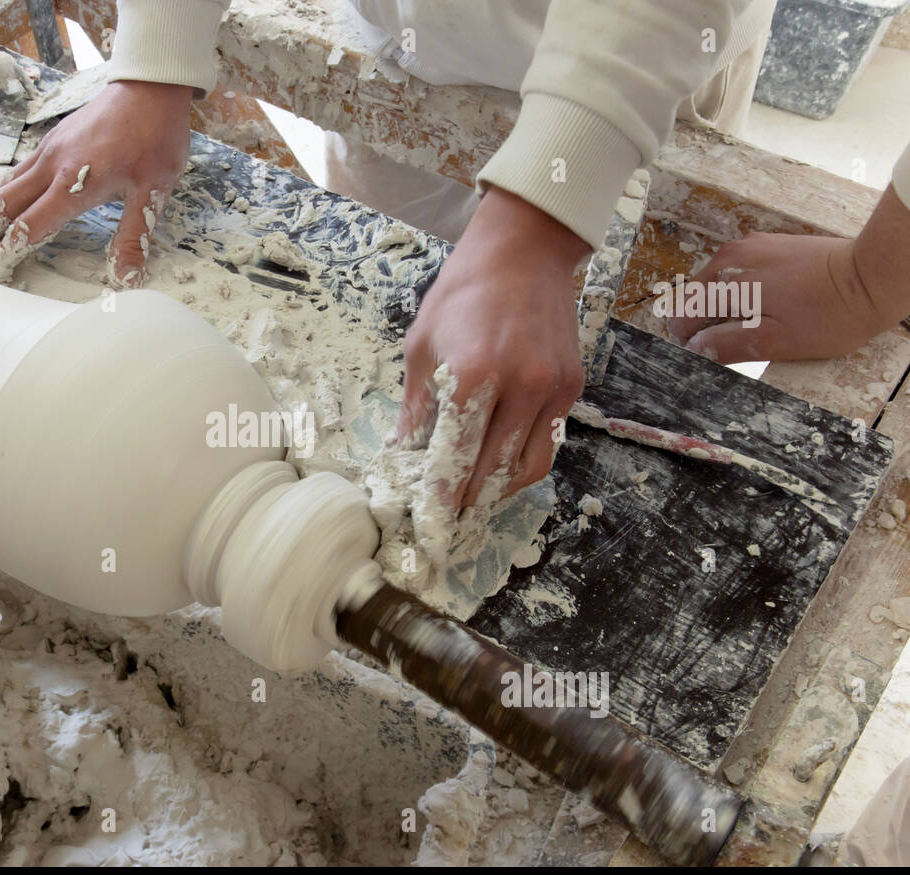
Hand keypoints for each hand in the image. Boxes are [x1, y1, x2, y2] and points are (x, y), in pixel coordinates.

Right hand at [0, 80, 192, 284]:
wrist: (151, 87)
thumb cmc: (154, 137)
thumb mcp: (153, 191)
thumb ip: (134, 236)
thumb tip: (125, 279)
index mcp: (72, 183)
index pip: (29, 226)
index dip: (6, 252)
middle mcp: (52, 167)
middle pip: (4, 206)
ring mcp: (49, 150)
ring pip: (7, 187)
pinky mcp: (54, 140)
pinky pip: (19, 171)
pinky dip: (4, 193)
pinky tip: (3, 202)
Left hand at [397, 186, 588, 508]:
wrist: (524, 250)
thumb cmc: (463, 292)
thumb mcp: (422, 345)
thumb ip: (416, 407)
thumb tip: (402, 455)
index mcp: (472, 375)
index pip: (454, 458)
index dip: (439, 498)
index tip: (428, 523)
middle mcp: (519, 387)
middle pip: (491, 472)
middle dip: (466, 504)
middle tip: (448, 524)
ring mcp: (551, 390)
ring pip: (526, 468)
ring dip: (498, 492)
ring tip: (474, 502)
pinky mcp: (572, 388)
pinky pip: (548, 443)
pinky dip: (522, 464)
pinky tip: (499, 467)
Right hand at [671, 231, 898, 362]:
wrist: (872, 276)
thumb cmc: (830, 314)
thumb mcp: (778, 341)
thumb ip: (730, 344)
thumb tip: (694, 348)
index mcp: (733, 286)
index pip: (690, 313)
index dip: (686, 335)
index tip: (692, 351)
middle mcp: (735, 259)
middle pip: (699, 292)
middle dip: (699, 316)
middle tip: (714, 340)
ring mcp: (753, 246)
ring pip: (716, 275)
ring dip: (716, 297)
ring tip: (730, 319)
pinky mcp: (771, 242)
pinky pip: (738, 263)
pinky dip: (735, 280)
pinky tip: (752, 296)